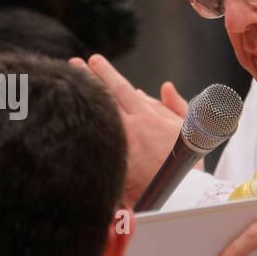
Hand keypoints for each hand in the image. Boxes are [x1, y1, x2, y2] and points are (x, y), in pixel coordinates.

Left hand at [70, 54, 190, 205]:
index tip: (93, 59)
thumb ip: (176, 105)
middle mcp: (127, 129)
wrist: (178, 195)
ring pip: (94, 118)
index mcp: (145, 116)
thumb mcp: (189, 128)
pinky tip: (69, 121)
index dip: (105, 71)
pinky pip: (92, 143)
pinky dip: (81, 129)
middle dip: (85, 78)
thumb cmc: (184, 161)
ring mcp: (115, 146)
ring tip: (67, 88)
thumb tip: (165, 86)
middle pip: (101, 98)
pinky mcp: (109, 163)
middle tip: (72, 64)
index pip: (120, 87)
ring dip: (80, 101)